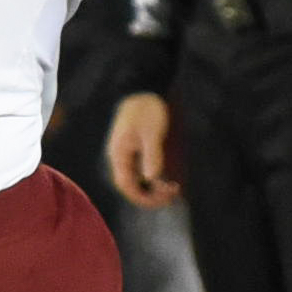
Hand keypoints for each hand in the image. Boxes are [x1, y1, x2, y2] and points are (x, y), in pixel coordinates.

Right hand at [105, 91, 180, 206]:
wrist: (141, 92)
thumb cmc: (146, 110)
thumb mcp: (152, 132)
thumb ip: (151, 155)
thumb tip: (151, 178)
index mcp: (119, 154)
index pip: (125, 185)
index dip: (142, 196)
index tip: (161, 199)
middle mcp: (119, 158)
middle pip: (130, 186)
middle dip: (150, 195)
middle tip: (172, 193)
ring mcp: (126, 156)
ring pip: (136, 181)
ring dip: (152, 189)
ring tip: (172, 188)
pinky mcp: (133, 153)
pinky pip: (140, 173)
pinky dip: (152, 180)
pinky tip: (165, 180)